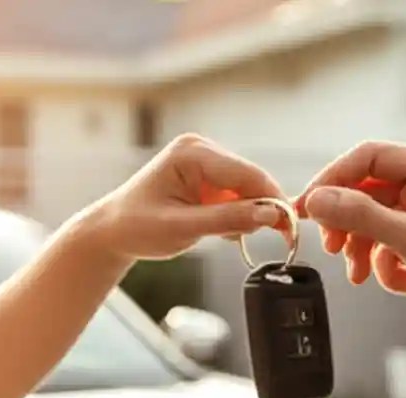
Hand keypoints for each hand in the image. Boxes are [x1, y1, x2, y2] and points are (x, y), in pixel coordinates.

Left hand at [86, 133, 292, 260]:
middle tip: (283, 240)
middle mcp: (202, 148)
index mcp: (191, 152)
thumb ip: (226, 220)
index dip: (273, 201)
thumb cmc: (137, 227)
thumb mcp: (182, 228)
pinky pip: (237, 194)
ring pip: (248, 188)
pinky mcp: (208, 176)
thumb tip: (270, 216)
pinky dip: (237, 215)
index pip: (246, 173)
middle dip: (264, 209)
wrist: (113, 231)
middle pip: (252, 178)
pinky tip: (220, 230)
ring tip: (227, 238)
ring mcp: (205, 160)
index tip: (292, 230)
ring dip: (248, 215)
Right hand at [297, 140, 405, 386]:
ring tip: (363, 277)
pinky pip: (390, 250)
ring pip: (374, 225)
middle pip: (366, 193)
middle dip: (348, 225)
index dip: (332, 180)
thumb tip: (315, 200)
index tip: (305, 208)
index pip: (367, 157)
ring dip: (365, 253)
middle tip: (330, 249)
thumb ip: (360, 216)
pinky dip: (391, 271)